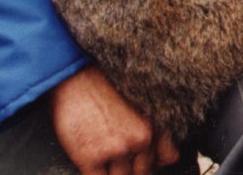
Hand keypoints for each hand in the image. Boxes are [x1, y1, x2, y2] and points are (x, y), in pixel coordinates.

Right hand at [50, 66, 178, 174]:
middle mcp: (140, 139)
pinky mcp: (90, 158)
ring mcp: (116, 149)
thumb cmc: (104, 87)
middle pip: (142, 171)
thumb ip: (156, 130)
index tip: (142, 159)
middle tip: (116, 157)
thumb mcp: (141, 103)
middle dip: (131, 168)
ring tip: (103, 157)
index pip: (168, 158)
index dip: (154, 162)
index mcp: (155, 124)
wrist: (74, 77)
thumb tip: (164, 159)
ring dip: (112, 173)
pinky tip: (91, 164)